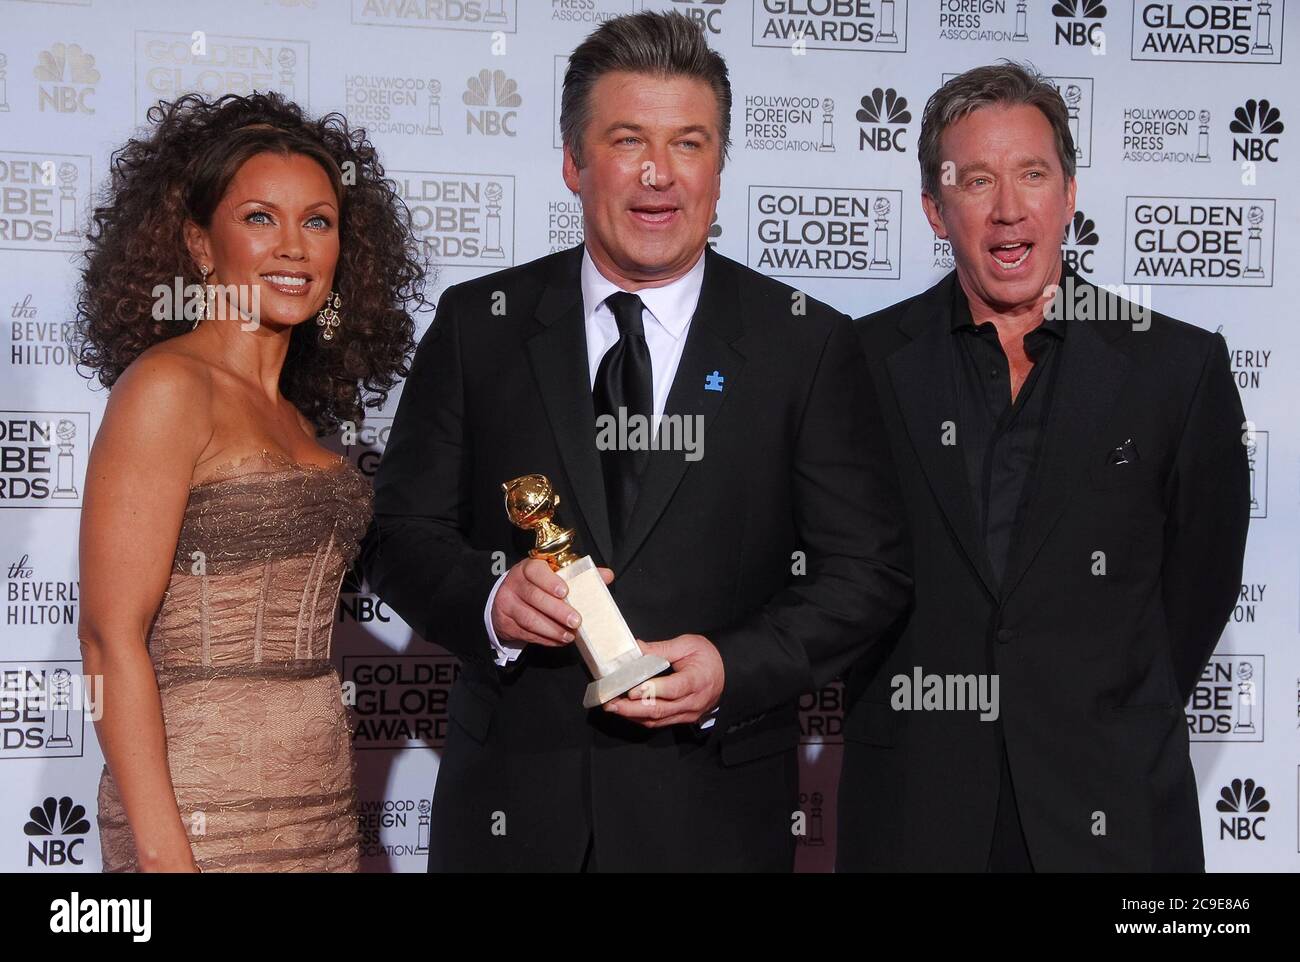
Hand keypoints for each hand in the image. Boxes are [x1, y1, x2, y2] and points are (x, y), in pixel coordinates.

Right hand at [491, 558, 613, 646]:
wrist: (506, 600)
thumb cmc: (537, 585)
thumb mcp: (553, 575)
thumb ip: (579, 575)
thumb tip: (607, 575)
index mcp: (527, 568)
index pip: (536, 571)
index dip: (550, 582)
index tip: (566, 592)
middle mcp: (514, 585)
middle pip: (534, 597)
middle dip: (557, 611)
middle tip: (576, 621)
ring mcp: (507, 605)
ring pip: (529, 619)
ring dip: (552, 629)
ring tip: (569, 635)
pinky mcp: (506, 624)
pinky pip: (526, 633)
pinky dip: (545, 639)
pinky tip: (559, 641)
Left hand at [603, 634, 723, 726]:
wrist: (727, 673)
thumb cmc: (708, 657)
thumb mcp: (687, 645)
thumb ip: (660, 649)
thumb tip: (635, 648)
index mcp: (697, 680)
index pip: (674, 689)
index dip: (652, 690)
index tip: (632, 689)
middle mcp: (693, 702)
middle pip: (661, 709)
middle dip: (632, 708)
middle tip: (611, 703)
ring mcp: (688, 713)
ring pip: (658, 719)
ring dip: (633, 715)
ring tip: (613, 707)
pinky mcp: (683, 718)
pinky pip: (660, 722)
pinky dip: (641, 718)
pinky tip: (627, 711)